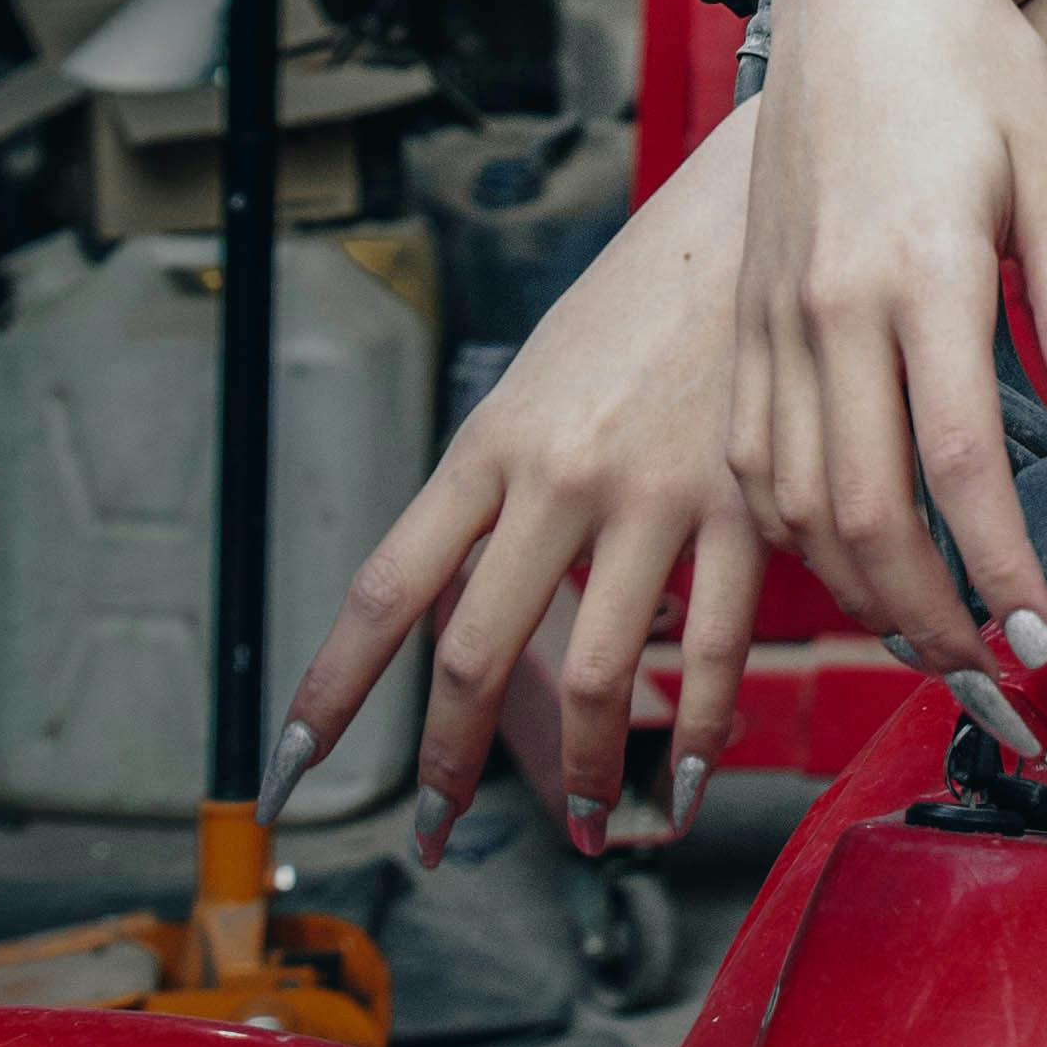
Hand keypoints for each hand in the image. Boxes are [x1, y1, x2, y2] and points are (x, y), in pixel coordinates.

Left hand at [260, 102, 768, 856]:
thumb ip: (506, 487)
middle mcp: (559, 475)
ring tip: (587, 828)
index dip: (328, 695)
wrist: (759, 211)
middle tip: (432, 834)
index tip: (287, 774)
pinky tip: (687, 778)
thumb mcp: (544, 378)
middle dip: (446, 767)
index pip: (385, 590)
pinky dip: (701, 731)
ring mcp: (656, 493)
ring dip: (582, 776)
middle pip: (474, 655)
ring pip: (596, 675)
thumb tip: (479, 601)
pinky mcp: (748, 503)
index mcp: (494, 439)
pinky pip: (717, 647)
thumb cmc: (648, 294)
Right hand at [729, 0, 1046, 678]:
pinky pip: (756, 454)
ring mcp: (773, 314)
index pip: (955, 460)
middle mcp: (827, 304)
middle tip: (991, 667)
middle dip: (928, 611)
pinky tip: (848, 553)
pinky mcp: (749, 314)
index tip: (1036, 626)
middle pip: (861, 507)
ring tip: (930, 632)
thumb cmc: (968, 61)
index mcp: (915, 270)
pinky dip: (798, 528)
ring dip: (859, 585)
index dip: (995, 562)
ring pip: (793, 499)